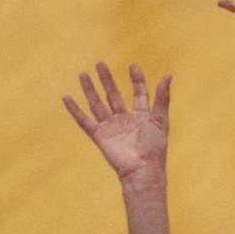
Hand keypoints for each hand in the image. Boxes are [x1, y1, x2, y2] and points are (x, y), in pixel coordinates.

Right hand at [63, 62, 169, 180]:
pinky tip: (66, 97)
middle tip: (100, 64)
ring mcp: (111, 128)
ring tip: (82, 74)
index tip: (133, 66)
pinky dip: (74, 110)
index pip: (139, 94)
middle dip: (107, 80)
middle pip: (114, 95)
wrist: (142, 170)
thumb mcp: (160, 120)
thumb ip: (162, 98)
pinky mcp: (100, 136)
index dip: (136, 80)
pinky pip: (84, 121)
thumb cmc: (154, 148)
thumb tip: (168, 75)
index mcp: (142, 116)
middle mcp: (125, 120)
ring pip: (98, 104)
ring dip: (90, 89)